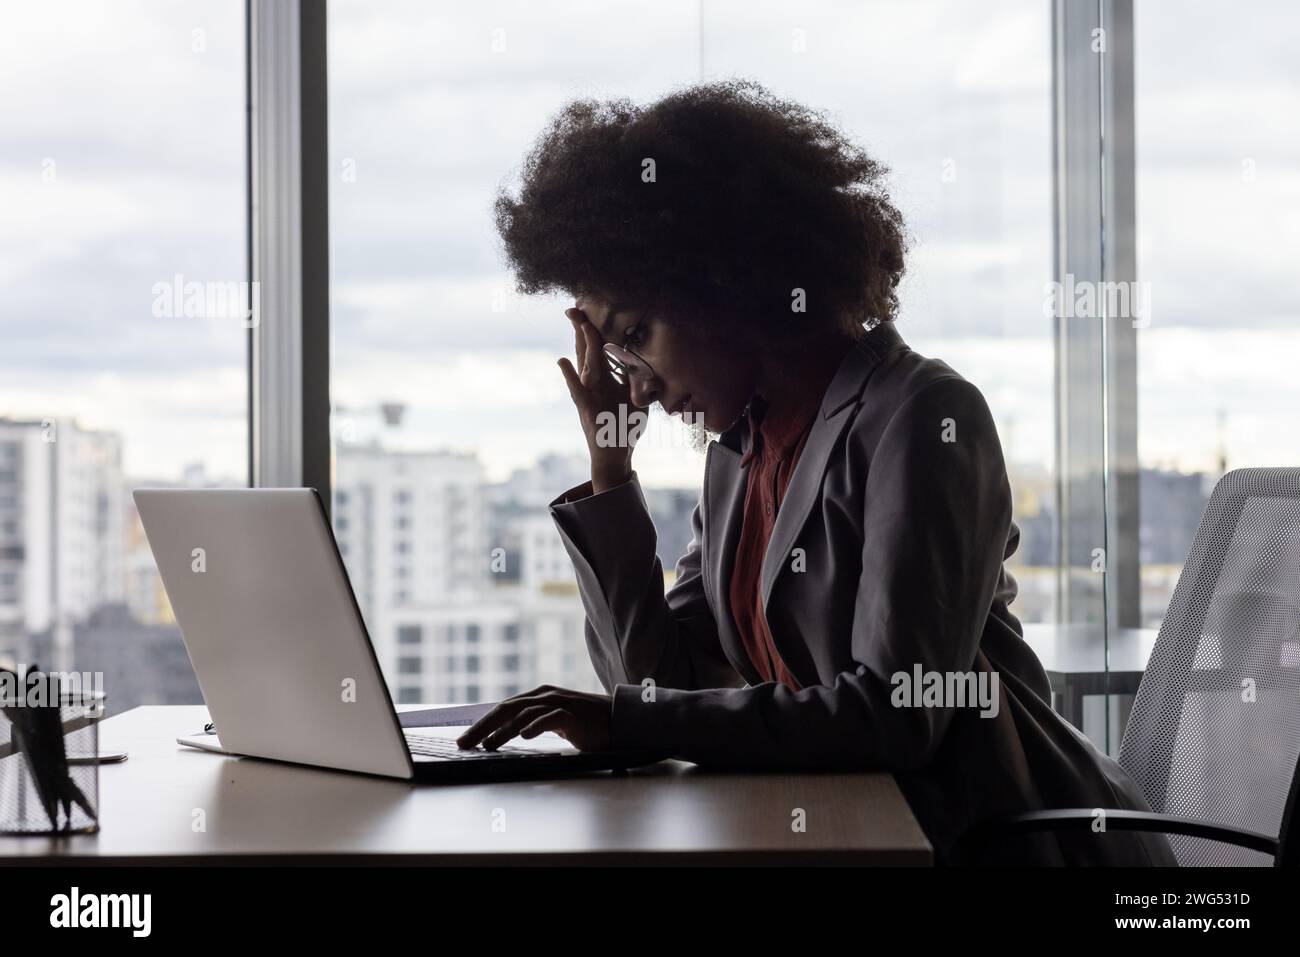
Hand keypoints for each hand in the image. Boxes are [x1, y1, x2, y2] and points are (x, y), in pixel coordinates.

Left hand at [456, 685, 613, 751]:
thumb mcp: (554, 721)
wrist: (620, 720)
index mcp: (538, 697)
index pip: (503, 708)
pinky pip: (552, 717)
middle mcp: (546, 696)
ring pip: (524, 713)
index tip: (464, 740)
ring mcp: (560, 703)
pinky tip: (525, 736)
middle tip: (465, 743)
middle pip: (507, 708)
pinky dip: (536, 726)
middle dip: (482, 726)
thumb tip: (500, 736)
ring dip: (504, 730)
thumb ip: (532, 722)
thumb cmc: (586, 724)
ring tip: (489, 745)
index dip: (481, 723)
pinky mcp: (574, 715)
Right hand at [558, 304, 637, 485]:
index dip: (596, 330)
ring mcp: (589, 394)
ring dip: (582, 343)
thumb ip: (639, 380)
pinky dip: (570, 376)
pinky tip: (561, 362)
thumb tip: (648, 363)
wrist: (617, 453)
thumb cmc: (625, 426)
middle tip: (575, 306)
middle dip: (583, 328)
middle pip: (588, 350)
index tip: (591, 309)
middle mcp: (595, 383)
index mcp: (606, 378)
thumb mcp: (637, 399)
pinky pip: (576, 390)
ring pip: (585, 364)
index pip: (600, 349)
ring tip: (579, 323)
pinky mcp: (586, 408)